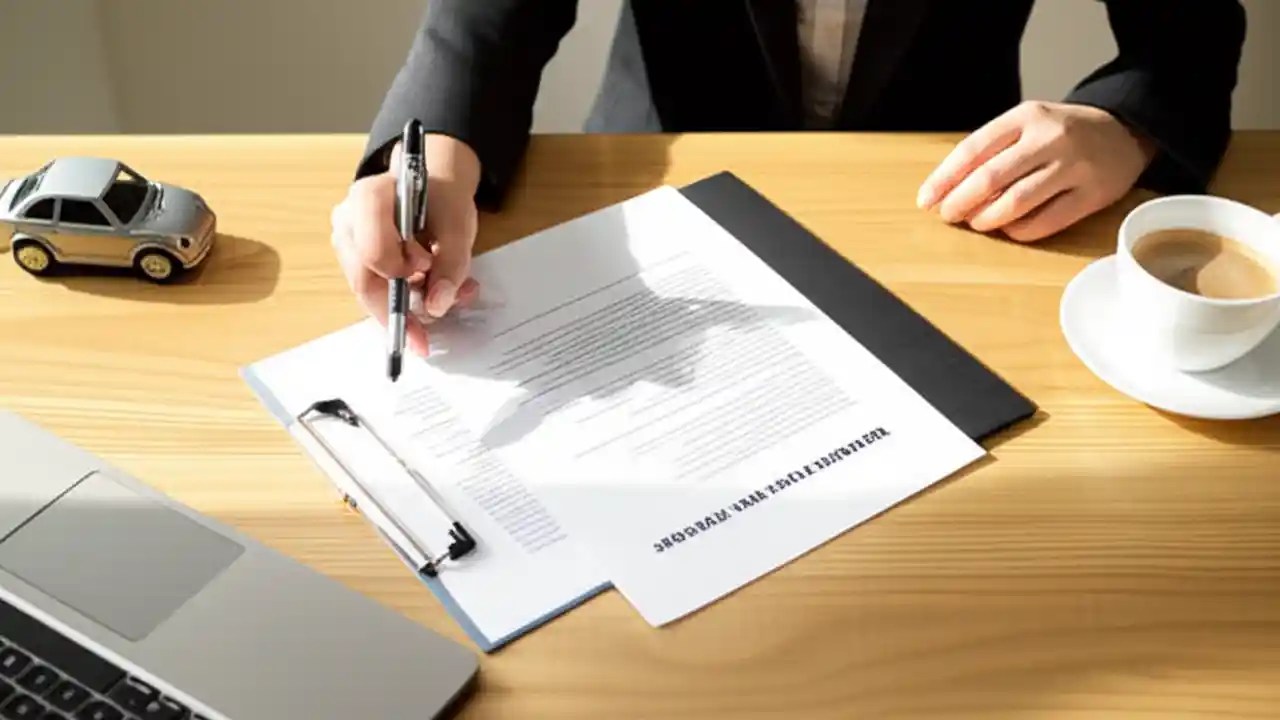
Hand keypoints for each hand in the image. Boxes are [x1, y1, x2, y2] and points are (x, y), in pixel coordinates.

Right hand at [330, 134, 481, 355]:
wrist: (436, 187)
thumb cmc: (442, 198)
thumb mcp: (458, 225)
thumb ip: (452, 264)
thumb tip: (436, 306)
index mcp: (370, 197)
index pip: (372, 249)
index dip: (399, 269)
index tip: (426, 267)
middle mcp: (347, 219)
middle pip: (363, 278)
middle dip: (398, 308)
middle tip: (425, 333)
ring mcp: (346, 240)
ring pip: (366, 290)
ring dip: (404, 306)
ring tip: (441, 298)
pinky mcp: (354, 259)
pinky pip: (372, 289)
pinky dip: (401, 300)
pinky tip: (429, 294)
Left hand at [917, 101, 1157, 241]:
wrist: (1125, 131)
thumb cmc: (1061, 133)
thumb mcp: (1026, 124)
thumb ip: (992, 150)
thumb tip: (947, 189)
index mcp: (1026, 116)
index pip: (973, 150)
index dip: (944, 178)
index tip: (925, 199)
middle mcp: (1050, 139)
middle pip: (990, 178)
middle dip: (960, 202)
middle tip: (948, 216)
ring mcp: (1073, 167)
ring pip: (1017, 202)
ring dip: (987, 219)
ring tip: (976, 223)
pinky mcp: (1092, 195)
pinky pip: (1046, 222)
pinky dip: (1020, 231)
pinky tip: (1010, 229)